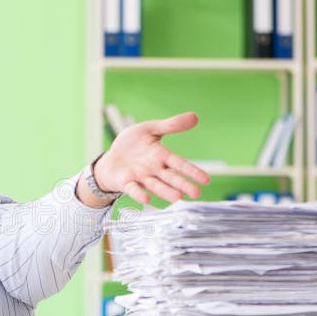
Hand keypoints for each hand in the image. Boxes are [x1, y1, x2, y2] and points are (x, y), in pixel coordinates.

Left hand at [94, 112, 209, 203]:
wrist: (110, 158)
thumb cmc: (132, 144)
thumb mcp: (150, 129)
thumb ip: (170, 125)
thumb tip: (195, 116)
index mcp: (160, 155)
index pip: (179, 163)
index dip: (191, 170)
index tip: (206, 180)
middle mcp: (153, 169)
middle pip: (170, 177)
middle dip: (183, 185)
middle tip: (196, 194)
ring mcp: (140, 177)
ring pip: (155, 185)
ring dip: (165, 192)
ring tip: (178, 198)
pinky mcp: (125, 183)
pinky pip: (133, 189)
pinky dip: (139, 194)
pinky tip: (146, 199)